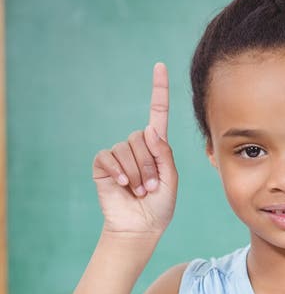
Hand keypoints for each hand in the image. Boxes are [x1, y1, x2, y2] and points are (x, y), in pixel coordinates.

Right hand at [92, 62, 177, 234]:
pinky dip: (118, 172)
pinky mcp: (104, 165)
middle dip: (150, 167)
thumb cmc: (159, 207)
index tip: (159, 66)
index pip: (157, 114)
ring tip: (139, 192)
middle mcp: (137, 146)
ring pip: (127, 150)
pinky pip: (109, 157)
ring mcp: (119, 155)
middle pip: (142, 139)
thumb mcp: (171, 180)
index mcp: (157, 148)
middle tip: (151, 188)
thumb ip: (164, 155)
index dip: (159, 90)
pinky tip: (123, 186)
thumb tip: (148, 131)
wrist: (140, 227)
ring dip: (137, 175)